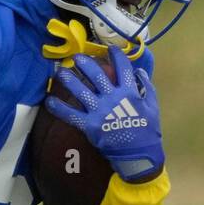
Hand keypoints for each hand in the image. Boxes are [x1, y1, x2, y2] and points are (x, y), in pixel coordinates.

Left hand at [45, 45, 164, 181]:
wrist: (139, 155)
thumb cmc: (148, 131)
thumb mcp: (153, 107)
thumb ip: (147, 87)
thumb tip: (140, 71)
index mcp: (129, 92)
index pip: (123, 68)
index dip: (117, 56)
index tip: (111, 49)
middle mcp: (112, 98)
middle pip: (97, 75)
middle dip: (86, 63)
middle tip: (77, 57)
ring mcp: (99, 111)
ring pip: (81, 91)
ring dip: (69, 80)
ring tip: (60, 72)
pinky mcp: (90, 125)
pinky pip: (71, 115)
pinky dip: (59, 108)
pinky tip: (49, 101)